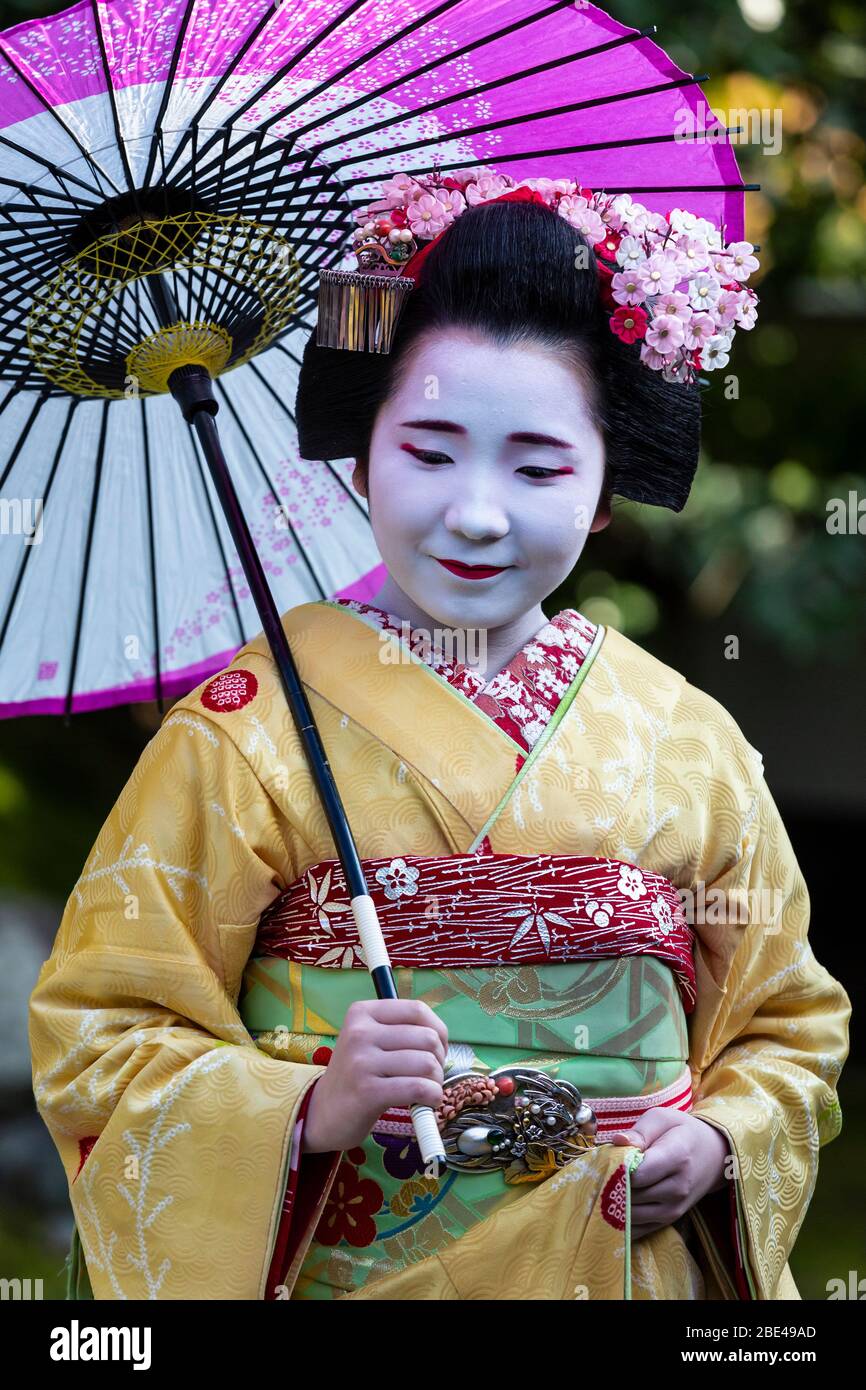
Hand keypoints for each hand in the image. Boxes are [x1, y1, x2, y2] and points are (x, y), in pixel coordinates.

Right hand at [301, 998, 448, 1153]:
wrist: (322, 1112)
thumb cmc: (356, 1074)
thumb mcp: (369, 1040)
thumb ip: (401, 1030)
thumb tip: (441, 1036)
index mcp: (362, 1012)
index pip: (417, 1009)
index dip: (438, 1030)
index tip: (436, 1049)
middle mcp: (360, 1032)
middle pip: (427, 1037)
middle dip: (439, 1059)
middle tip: (429, 1074)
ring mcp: (362, 1061)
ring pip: (426, 1063)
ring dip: (436, 1081)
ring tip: (426, 1089)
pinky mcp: (368, 1091)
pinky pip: (418, 1088)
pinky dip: (432, 1096)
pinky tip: (427, 1102)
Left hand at [608, 1109, 730, 1239]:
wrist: (714, 1156)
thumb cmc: (681, 1132)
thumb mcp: (663, 1119)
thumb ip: (640, 1131)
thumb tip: (617, 1141)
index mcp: (677, 1158)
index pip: (637, 1174)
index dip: (617, 1168)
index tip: (609, 1159)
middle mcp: (678, 1188)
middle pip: (632, 1195)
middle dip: (612, 1185)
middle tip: (603, 1172)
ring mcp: (674, 1208)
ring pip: (631, 1215)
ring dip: (614, 1203)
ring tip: (608, 1184)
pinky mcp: (668, 1221)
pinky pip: (637, 1230)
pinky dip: (620, 1220)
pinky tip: (614, 1203)